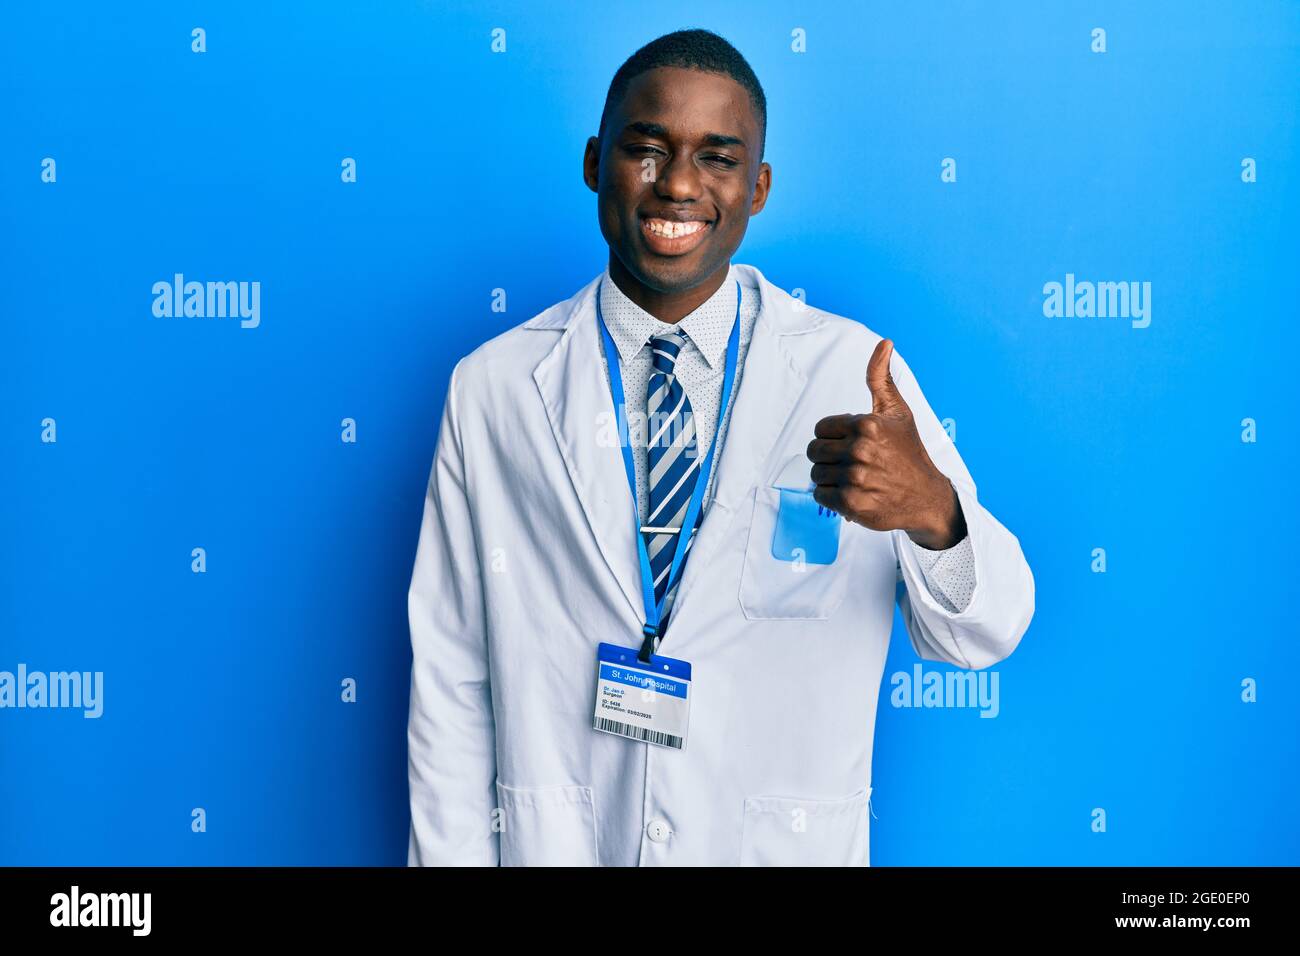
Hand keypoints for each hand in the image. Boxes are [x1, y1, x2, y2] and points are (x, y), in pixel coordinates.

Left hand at [806, 338, 965, 549]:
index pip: (820, 428)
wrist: (926, 497)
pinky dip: (830, 497)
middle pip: (814, 451)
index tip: (850, 443)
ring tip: (852, 479)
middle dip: (827, 457)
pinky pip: (819, 496)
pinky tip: (851, 493)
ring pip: (815, 474)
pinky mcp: (851, 504)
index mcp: (866, 425)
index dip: (832, 436)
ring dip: (829, 478)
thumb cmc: (909, 452)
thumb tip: (884, 343)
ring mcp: (855, 479)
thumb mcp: (897, 412)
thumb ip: (881, 378)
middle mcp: (860, 450)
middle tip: (849, 462)